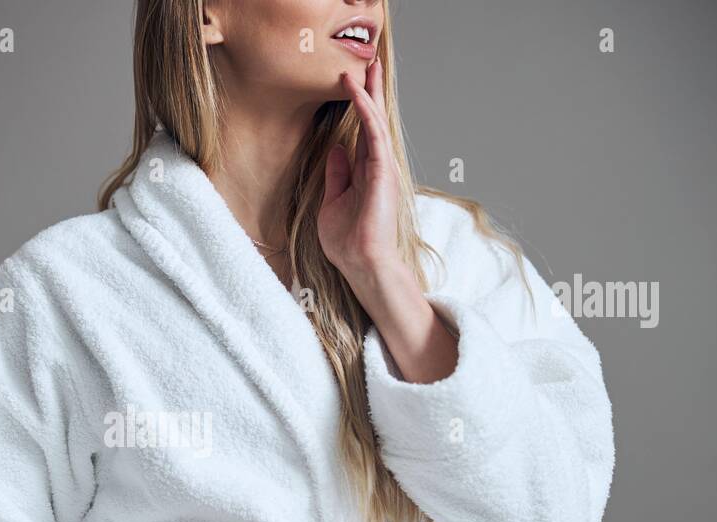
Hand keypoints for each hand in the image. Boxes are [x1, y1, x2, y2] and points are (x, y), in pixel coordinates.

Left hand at [318, 55, 401, 280]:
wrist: (361, 263)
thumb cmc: (348, 242)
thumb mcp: (332, 203)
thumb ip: (337, 176)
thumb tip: (336, 150)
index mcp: (365, 173)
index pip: (362, 133)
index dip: (358, 108)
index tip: (351, 83)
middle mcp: (376, 166)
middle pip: (374, 120)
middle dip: (371, 91)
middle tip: (367, 63)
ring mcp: (382, 168)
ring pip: (377, 121)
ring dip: (369, 93)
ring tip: (363, 67)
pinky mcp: (383, 171)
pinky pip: (374, 134)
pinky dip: (366, 111)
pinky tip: (357, 93)